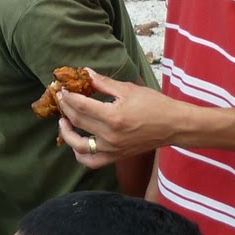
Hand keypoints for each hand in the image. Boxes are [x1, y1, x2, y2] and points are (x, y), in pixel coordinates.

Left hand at [54, 67, 190, 165]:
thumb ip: (104, 83)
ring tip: (64, 121)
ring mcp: (112, 149)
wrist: (173, 125)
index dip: (68, 97)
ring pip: (79, 146)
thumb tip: (85, 73)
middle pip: (77, 122)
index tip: (62, 89)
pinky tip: (77, 143)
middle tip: (61, 99)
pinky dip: (80, 154)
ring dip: (67, 133)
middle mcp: (110, 136)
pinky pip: (91, 161)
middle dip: (65, 109)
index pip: (81, 106)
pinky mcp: (116, 157)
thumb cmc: (154, 105)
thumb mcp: (128, 89)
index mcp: (113, 117)